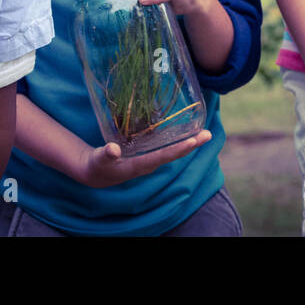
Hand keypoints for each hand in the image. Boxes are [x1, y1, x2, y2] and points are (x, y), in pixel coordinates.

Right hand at [79, 130, 211, 187]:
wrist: (96, 173)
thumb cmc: (97, 165)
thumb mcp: (98, 160)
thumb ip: (105, 154)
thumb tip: (113, 149)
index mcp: (139, 165)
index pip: (164, 156)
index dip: (179, 149)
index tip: (194, 141)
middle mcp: (148, 163)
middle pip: (174, 154)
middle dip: (191, 144)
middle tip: (208, 134)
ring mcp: (149, 160)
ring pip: (172, 150)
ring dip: (188, 142)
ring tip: (204, 132)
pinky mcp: (147, 155)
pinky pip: (166, 148)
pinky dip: (177, 140)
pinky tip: (186, 131)